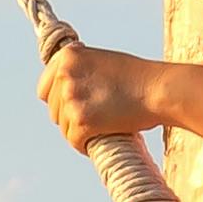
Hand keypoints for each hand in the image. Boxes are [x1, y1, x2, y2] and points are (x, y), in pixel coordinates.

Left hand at [35, 36, 160, 154]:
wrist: (158, 90)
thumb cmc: (137, 77)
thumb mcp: (101, 60)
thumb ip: (79, 70)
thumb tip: (62, 87)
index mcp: (67, 57)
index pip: (44, 88)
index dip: (59, 100)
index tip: (75, 106)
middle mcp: (64, 75)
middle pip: (54, 110)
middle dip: (71, 117)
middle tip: (96, 117)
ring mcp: (71, 98)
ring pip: (64, 127)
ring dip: (80, 131)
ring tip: (102, 126)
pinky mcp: (81, 121)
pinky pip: (74, 141)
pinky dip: (85, 144)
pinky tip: (99, 140)